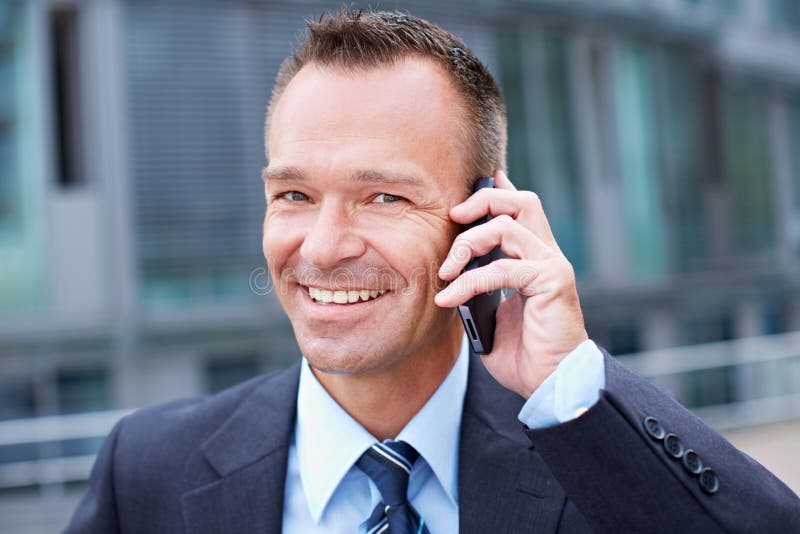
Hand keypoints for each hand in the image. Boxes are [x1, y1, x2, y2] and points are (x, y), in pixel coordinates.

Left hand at [434, 170, 587, 398]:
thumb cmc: (523, 355)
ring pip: (508, 225)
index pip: (521, 210)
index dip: (499, 191)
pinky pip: (503, 268)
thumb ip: (478, 288)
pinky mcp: (553, 282)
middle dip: (481, 202)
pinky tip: (450, 297)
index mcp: (535, 259)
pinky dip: (470, 280)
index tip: (477, 183)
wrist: (550, 385)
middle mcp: (548, 255)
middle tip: (452, 219)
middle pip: (521, 201)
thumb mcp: (491, 315)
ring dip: (467, 243)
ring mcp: (553, 266)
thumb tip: (452, 271)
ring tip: (445, 271)